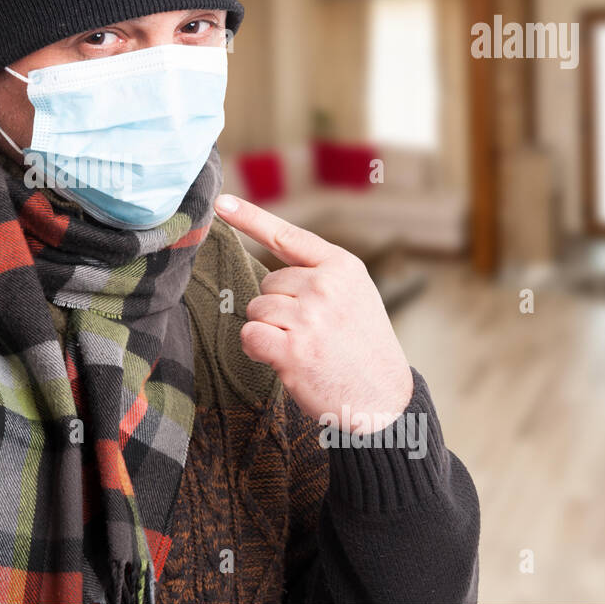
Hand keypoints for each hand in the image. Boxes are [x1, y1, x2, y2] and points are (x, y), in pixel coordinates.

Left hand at [214, 193, 413, 432]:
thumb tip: (272, 276)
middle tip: (312, 334)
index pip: (288, 236)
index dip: (250, 217)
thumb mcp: (356, 297)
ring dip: (269, 330)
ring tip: (303, 348)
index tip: (222, 203)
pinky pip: (250, 335)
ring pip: (257, 309)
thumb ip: (320, 277)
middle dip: (280, 308)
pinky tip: (284, 360)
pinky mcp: (292, 348)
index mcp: (343, 268)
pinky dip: (258, 349)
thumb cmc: (362, 349)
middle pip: (268, 284)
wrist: (382, 400)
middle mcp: (326, 286)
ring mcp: (309, 317)